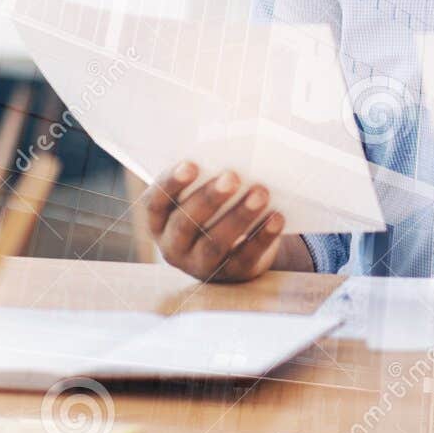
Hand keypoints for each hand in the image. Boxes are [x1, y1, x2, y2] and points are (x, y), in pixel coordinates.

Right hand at [143, 161, 286, 282]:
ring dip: (239, 217)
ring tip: (260, 193)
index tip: (191, 164)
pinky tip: (277, 217)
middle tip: (232, 176)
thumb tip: (232, 158)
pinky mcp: (232, 274)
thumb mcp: (201, 199)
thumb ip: (206, 182)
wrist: (233, 253)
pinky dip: (263, 236)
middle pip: (185, 224)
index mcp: (159, 222)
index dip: (171, 184)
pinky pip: (246, 256)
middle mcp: (174, 247)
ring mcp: (201, 265)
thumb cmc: (213, 212)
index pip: (155, 203)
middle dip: (208, 199)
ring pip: (215, 244)